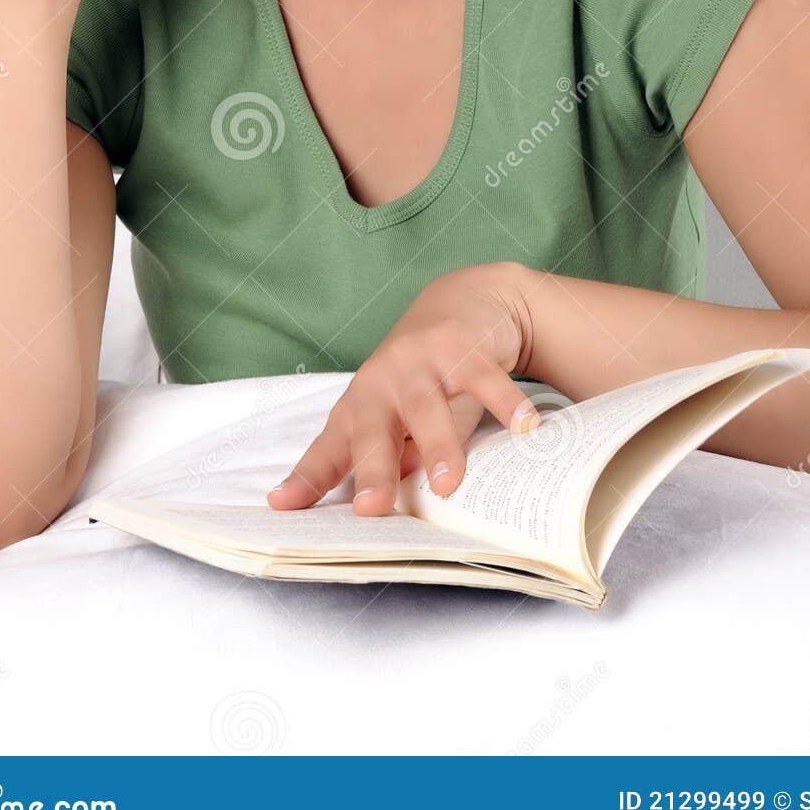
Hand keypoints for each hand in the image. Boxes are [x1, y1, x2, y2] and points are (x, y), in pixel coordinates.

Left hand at [266, 261, 541, 516]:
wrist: (462, 300)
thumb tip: (386, 507)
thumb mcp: (402, 418)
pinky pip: (485, 379)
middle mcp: (382, 382)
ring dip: (437, 446)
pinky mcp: (461, 346)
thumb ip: (393, 457)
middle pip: (372, 429)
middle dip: (370, 469)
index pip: (329, 448)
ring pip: (425, 407)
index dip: (307, 477)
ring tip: (448, 484)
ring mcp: (421, 361)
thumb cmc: (425, 377)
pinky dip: (506, 404)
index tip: (282, 505)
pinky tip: (526, 427)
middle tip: (371, 508)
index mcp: (360, 406)